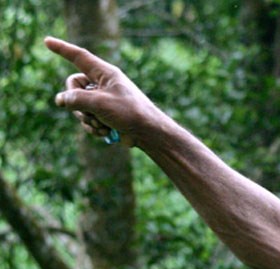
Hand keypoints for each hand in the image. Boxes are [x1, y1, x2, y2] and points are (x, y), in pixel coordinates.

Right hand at [44, 36, 162, 146]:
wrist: (148, 133)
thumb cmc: (129, 113)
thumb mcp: (99, 103)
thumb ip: (75, 99)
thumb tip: (60, 99)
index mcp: (105, 73)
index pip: (79, 57)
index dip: (62, 49)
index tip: (47, 41)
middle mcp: (103, 84)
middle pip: (74, 87)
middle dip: (77, 104)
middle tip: (91, 113)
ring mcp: (103, 100)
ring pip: (79, 106)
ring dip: (87, 119)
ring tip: (103, 125)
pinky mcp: (105, 115)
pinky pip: (88, 119)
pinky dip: (93, 127)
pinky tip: (106, 133)